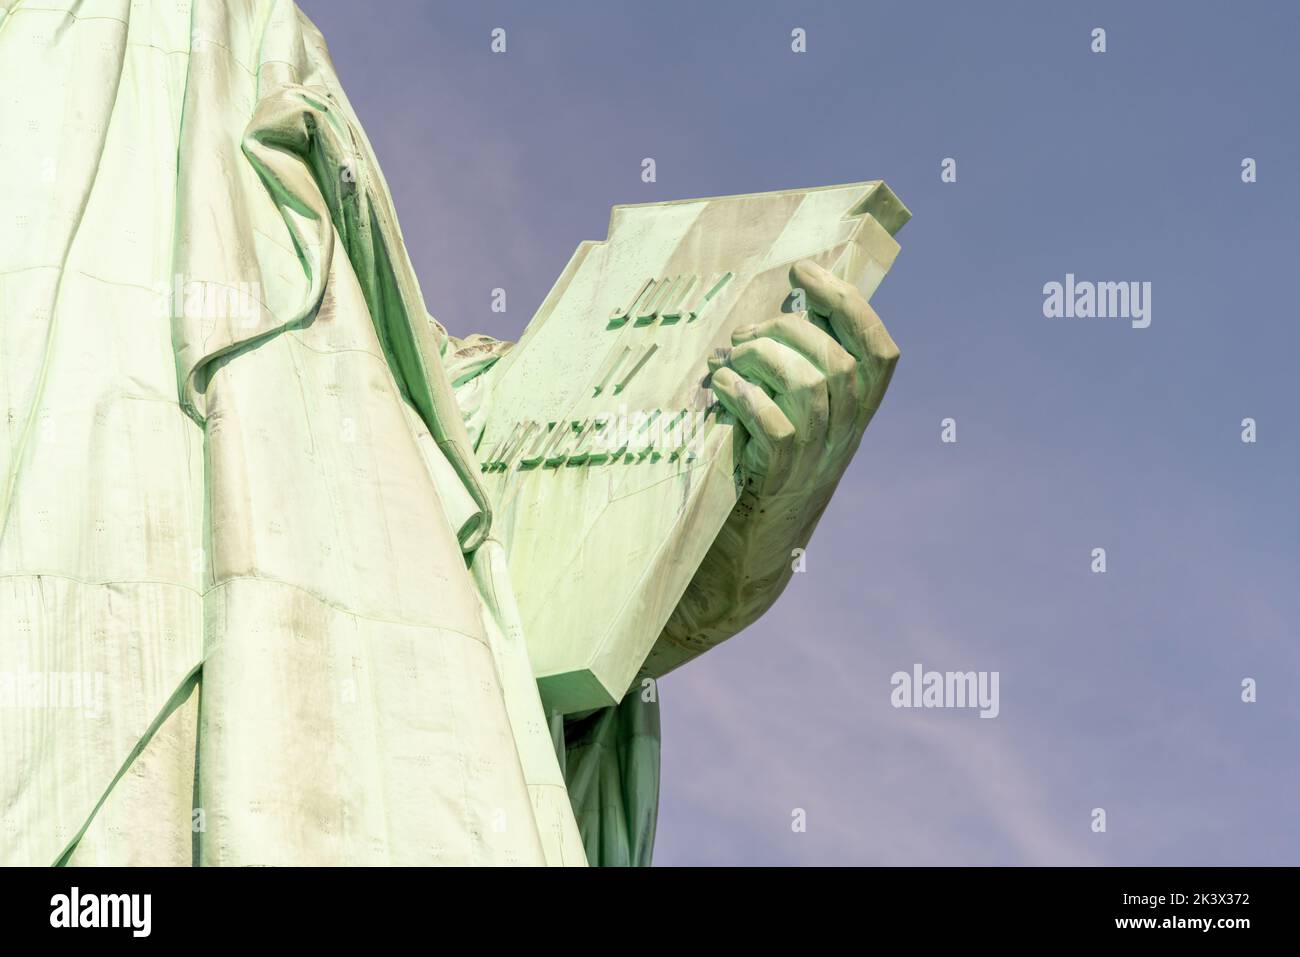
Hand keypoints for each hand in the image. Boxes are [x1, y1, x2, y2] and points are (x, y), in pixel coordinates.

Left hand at [708, 259, 898, 497]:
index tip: (804, 272)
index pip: (879, 350)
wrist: (763, 536)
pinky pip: (775, 427)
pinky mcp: (783, 476)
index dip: (848, 304)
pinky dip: (745, 396)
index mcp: (859, 408)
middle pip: (837, 361)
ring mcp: (818, 456)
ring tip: (731, 357)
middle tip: (744, 333)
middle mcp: (848, 431)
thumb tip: (786, 305)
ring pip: (809, 388)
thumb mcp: (805, 411)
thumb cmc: (776, 458)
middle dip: (787, 329)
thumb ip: (807, 366)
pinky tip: (721, 385)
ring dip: (763, 358)